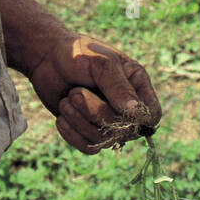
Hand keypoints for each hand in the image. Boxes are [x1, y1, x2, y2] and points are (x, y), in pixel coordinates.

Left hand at [27, 33, 161, 153]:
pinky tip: (62, 116)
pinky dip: (72, 134)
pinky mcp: (89, 130)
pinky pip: (89, 147)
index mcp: (137, 85)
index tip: (118, 108)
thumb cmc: (78, 53)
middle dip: (94, 112)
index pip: (152, 115)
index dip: (139, 119)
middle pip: (123, 130)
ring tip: (67, 98)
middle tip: (75, 92)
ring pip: (103, 139)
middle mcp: (126, 106)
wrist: (47, 58)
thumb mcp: (100, 63)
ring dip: (79, 120)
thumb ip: (118, 86)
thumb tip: (137, 114)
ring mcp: (108, 120)